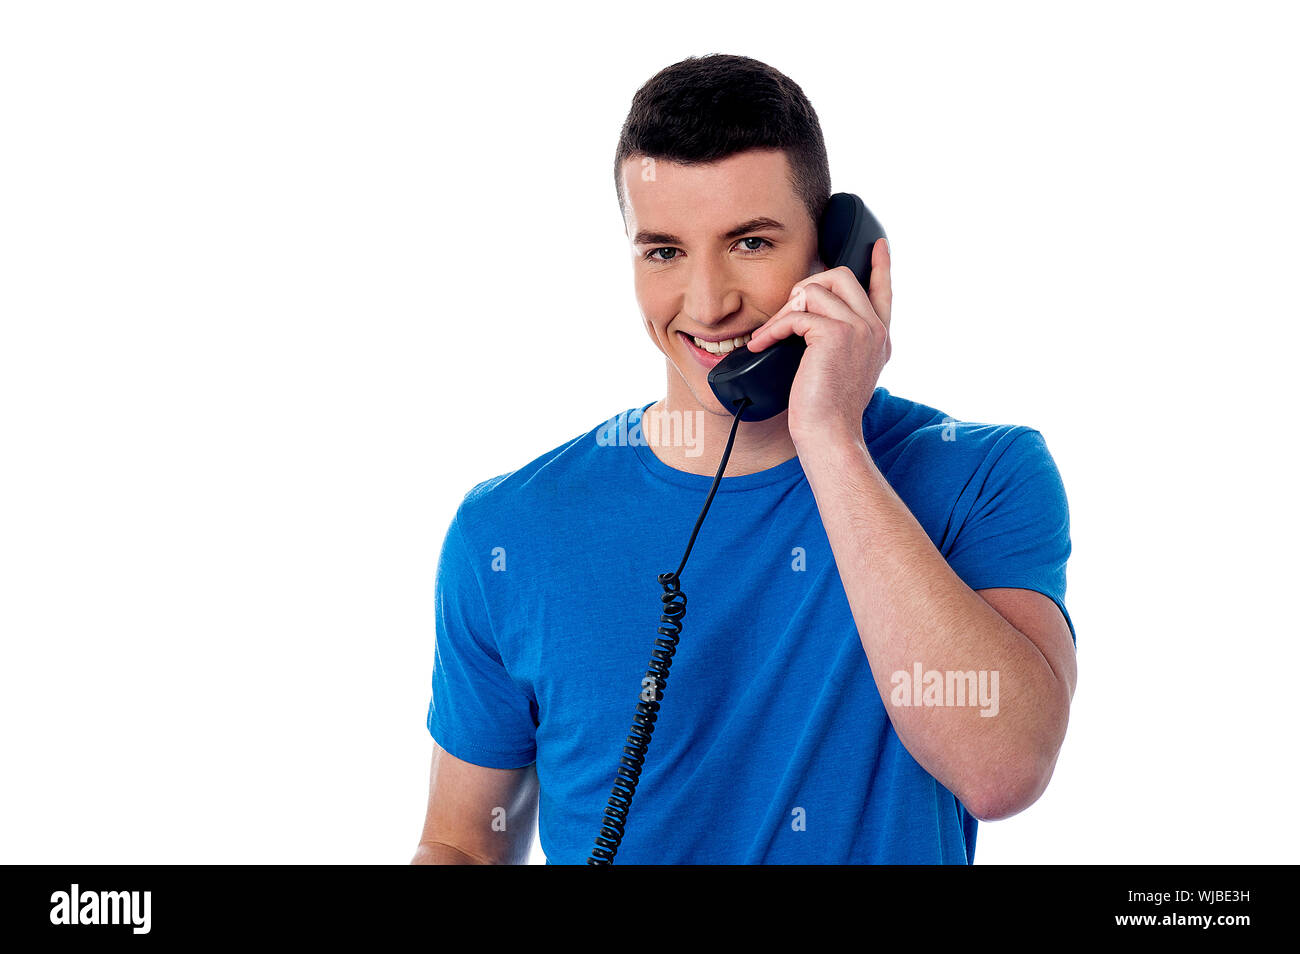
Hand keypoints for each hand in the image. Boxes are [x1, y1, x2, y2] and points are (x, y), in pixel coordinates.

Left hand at [746, 237, 891, 447]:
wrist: (830, 435)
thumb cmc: (827, 414)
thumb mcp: (841, 372)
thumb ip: (838, 343)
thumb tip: (809, 321)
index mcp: (878, 338)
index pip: (883, 291)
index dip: (880, 265)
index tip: (878, 245)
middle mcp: (873, 330)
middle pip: (841, 276)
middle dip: (807, 285)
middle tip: (788, 313)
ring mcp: (858, 329)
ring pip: (815, 289)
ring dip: (785, 310)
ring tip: (771, 336)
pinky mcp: (835, 334)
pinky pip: (796, 314)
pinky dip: (773, 329)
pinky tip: (762, 345)